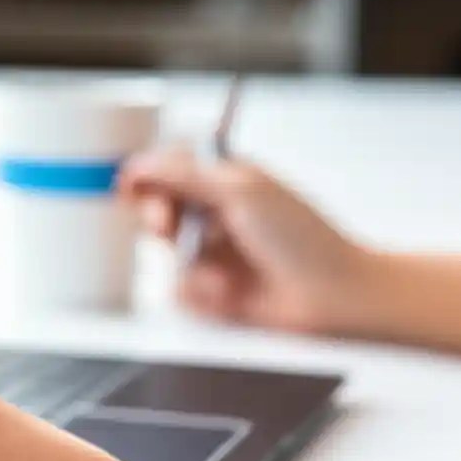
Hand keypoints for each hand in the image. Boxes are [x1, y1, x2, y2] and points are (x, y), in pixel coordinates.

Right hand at [120, 147, 373, 332]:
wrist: (332, 296)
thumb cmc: (302, 239)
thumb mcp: (240, 191)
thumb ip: (183, 175)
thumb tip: (141, 164)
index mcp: (226, 179)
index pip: (169, 167)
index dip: (145, 174)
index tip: (128, 184)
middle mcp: (216, 214)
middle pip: (157, 208)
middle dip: (159, 217)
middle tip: (166, 225)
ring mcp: (214, 253)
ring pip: (165, 253)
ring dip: (190, 263)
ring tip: (221, 271)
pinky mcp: (214, 291)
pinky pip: (180, 291)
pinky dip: (201, 293)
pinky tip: (231, 293)